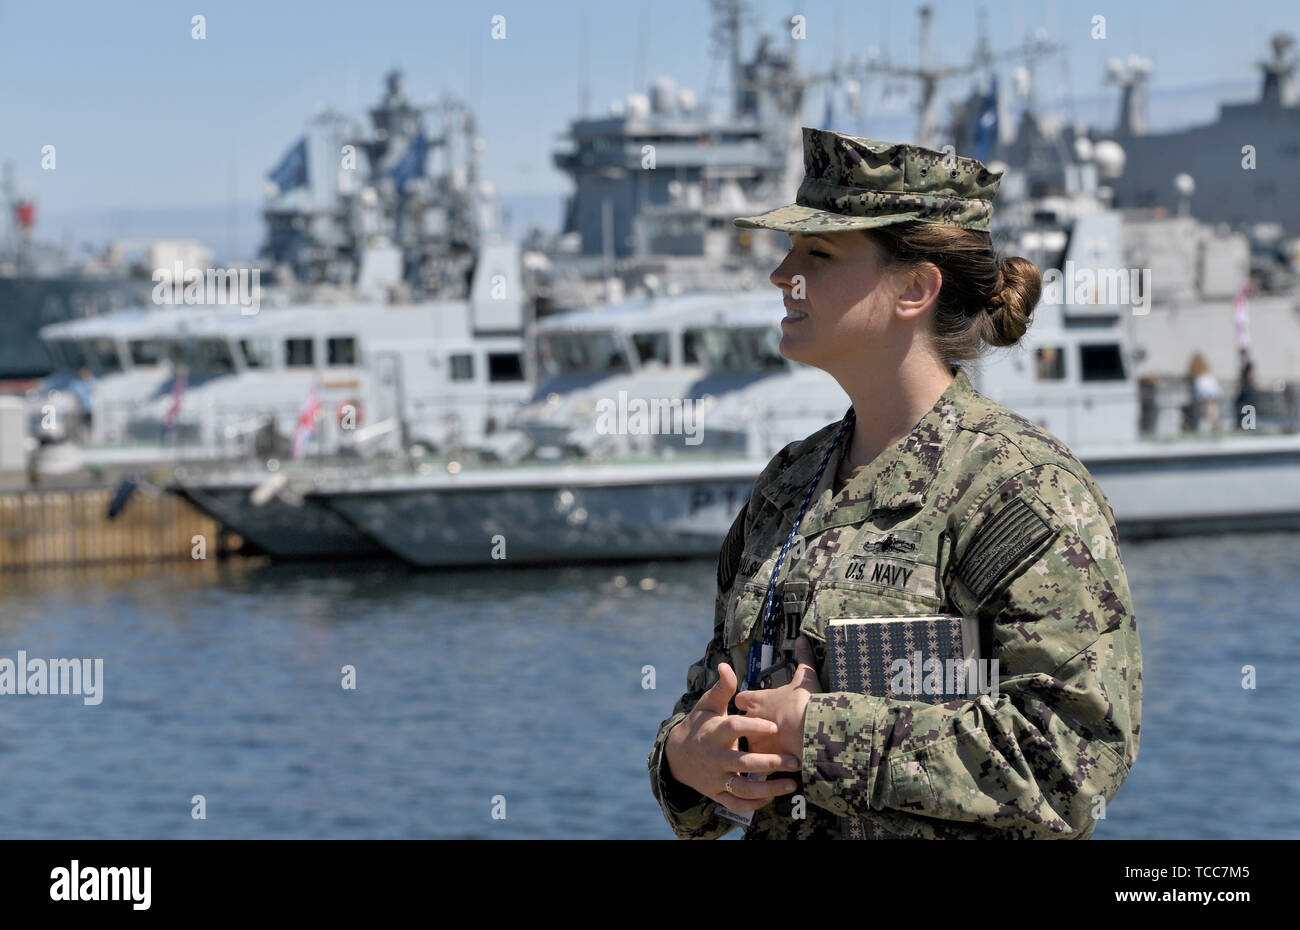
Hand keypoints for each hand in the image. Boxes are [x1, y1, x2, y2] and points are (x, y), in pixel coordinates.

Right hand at [664, 661, 801, 813]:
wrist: (676, 756)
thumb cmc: (699, 725)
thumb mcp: (707, 705)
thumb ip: (722, 688)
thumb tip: (726, 665)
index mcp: (714, 732)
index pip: (734, 728)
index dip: (753, 727)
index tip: (774, 725)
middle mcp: (715, 757)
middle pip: (744, 762)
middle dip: (770, 763)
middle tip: (795, 761)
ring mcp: (716, 778)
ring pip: (743, 789)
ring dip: (768, 789)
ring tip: (792, 785)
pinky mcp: (717, 794)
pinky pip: (736, 805)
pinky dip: (754, 804)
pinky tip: (772, 797)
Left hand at [733, 636, 820, 760]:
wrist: (810, 731)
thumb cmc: (805, 702)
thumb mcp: (805, 677)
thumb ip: (802, 657)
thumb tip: (802, 638)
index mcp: (756, 701)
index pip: (742, 699)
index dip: (749, 702)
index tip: (758, 705)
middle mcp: (750, 721)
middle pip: (742, 724)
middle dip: (750, 727)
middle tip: (766, 730)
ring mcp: (755, 744)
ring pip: (749, 748)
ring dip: (758, 750)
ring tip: (772, 753)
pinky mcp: (764, 763)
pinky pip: (762, 768)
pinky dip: (768, 769)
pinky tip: (777, 771)